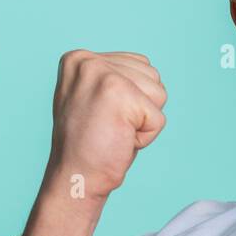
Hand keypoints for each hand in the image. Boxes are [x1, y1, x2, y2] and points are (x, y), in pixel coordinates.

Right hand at [42, 50, 167, 202]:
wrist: (76, 177)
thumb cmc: (90, 144)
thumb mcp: (95, 98)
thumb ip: (114, 77)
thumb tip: (146, 69)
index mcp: (80, 58)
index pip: (139, 65)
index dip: (132, 98)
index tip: (103, 116)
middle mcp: (88, 60)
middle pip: (152, 77)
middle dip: (140, 109)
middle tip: (109, 127)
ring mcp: (103, 74)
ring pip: (159, 93)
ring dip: (143, 121)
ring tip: (114, 131)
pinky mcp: (120, 93)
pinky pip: (158, 118)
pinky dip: (146, 136)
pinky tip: (119, 140)